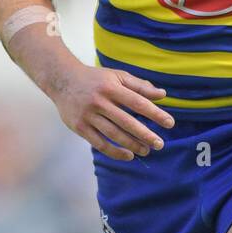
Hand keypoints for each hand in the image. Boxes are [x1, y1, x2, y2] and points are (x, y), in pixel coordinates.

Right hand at [46, 62, 174, 160]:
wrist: (62, 80)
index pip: (138, 102)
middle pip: (127, 121)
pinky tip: (128, 155)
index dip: (155, 113)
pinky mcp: (79, 127)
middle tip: (160, 144)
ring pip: (114, 134)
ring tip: (146, 150)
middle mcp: (100, 102)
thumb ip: (140, 86)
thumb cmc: (95, 79)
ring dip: (132, 145)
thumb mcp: (118, 77)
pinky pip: (99, 143)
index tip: (169, 123)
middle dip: (145, 134)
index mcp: (111, 88)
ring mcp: (88, 115)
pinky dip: (114, 152)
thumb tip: (163, 95)